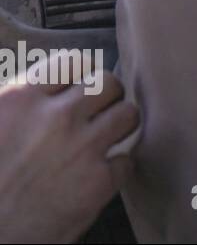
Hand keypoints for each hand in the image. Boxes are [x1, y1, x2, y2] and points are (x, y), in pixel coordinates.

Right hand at [0, 72, 138, 242]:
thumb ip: (20, 102)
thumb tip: (49, 86)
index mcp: (20, 100)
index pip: (73, 62)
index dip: (78, 76)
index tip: (77, 88)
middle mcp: (56, 118)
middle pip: (108, 83)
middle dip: (105, 97)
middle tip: (96, 113)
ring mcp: (82, 148)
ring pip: (127, 113)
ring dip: (119, 125)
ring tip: (106, 137)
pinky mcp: (99, 181)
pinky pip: (127, 159)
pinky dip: (116, 167)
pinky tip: (99, 174)